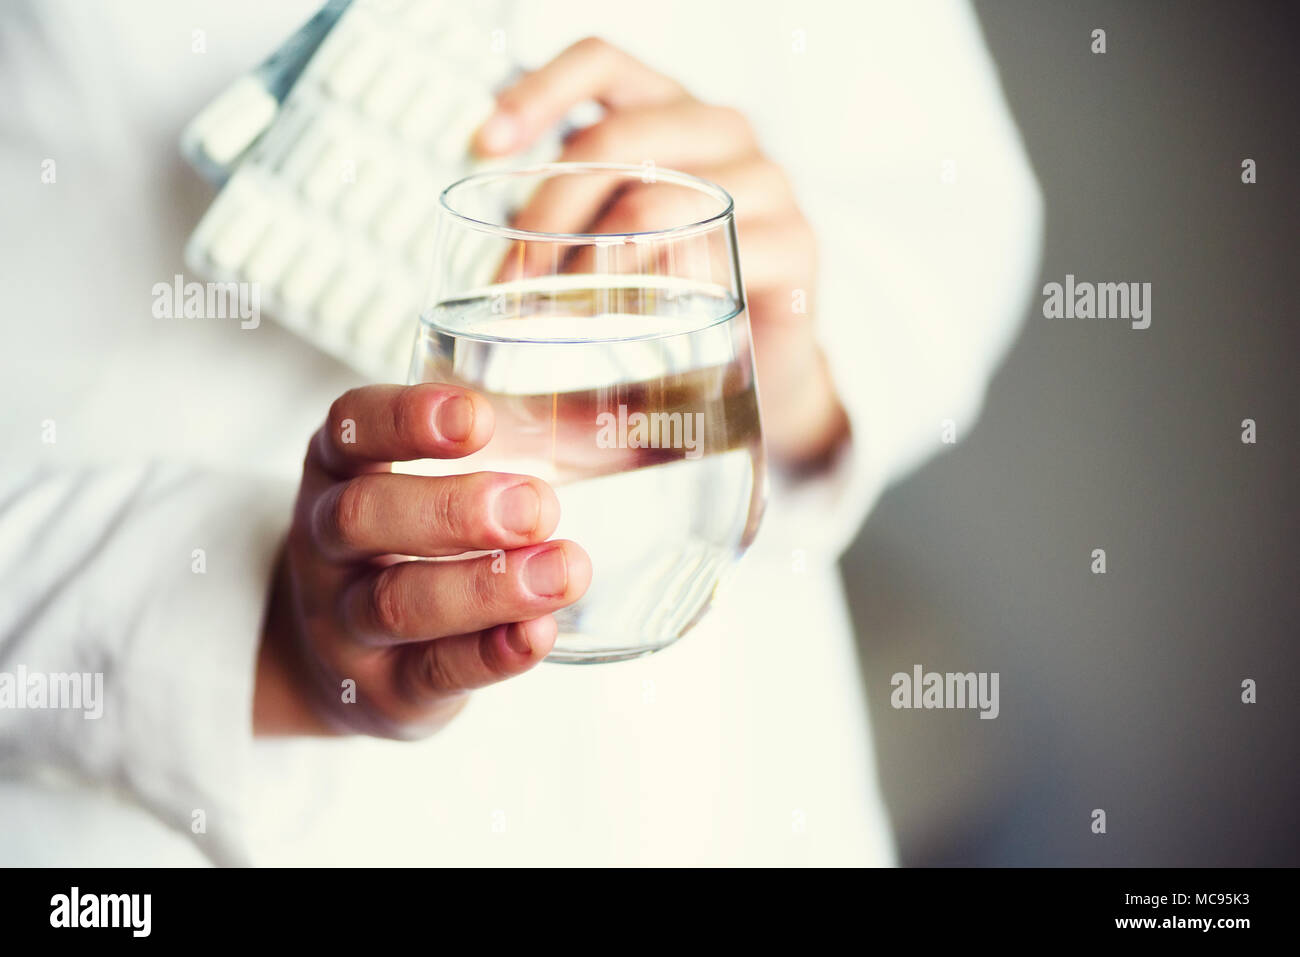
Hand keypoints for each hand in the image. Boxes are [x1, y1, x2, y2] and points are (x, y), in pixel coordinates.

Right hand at [254, 384, 590, 736]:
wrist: (340, 665)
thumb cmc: (416, 547)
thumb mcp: (441, 483)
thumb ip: (535, 443)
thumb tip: (654, 408)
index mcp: (341, 471)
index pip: (350, 430)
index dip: (403, 418)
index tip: (477, 417)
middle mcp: (327, 545)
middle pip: (364, 517)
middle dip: (452, 509)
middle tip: (537, 506)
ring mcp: (346, 624)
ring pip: (397, 603)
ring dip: (484, 586)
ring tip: (564, 569)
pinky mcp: (385, 691)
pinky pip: (433, 674)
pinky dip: (490, 655)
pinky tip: (539, 634)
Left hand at [474, 37, 847, 464]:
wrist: (766, 366)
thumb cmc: (681, 297)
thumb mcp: (619, 245)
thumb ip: (571, 223)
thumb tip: (486, 246)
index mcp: (673, 112)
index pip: (602, 63)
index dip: (538, 90)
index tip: (486, 145)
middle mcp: (723, 132)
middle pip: (613, 139)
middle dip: (546, 210)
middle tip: (512, 278)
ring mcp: (767, 185)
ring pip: (653, 200)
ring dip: (587, 260)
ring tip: (556, 309)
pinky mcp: (794, 246)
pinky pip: (708, 254)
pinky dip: (652, 290)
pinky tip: (626, 320)